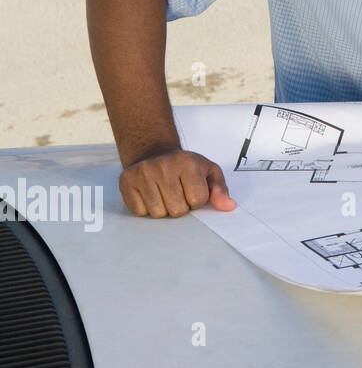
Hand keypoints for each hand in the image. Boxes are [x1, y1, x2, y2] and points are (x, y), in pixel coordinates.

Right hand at [119, 147, 235, 217]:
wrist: (156, 153)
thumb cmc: (186, 167)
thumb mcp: (209, 172)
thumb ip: (220, 190)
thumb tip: (229, 206)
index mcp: (187, 163)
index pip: (197, 200)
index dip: (197, 200)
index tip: (192, 189)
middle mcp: (163, 166)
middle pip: (177, 210)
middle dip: (180, 206)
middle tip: (177, 192)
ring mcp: (142, 173)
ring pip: (158, 214)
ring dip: (164, 209)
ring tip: (164, 193)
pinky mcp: (126, 181)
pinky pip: (139, 212)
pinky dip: (146, 208)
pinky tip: (150, 194)